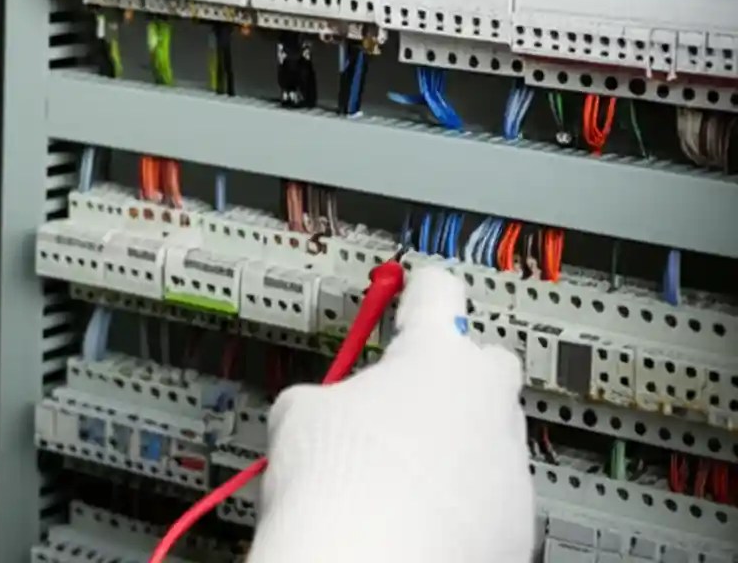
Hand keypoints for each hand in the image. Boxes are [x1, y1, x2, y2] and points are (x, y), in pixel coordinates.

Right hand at [247, 266, 534, 562]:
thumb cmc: (338, 490)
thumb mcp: (299, 414)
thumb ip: (326, 393)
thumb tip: (324, 411)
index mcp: (438, 357)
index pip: (438, 294)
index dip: (419, 290)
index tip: (418, 289)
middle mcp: (487, 404)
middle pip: (485, 364)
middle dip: (449, 376)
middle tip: (401, 399)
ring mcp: (508, 467)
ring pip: (489, 437)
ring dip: (452, 446)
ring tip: (395, 477)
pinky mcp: (517, 526)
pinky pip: (491, 496)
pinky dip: (460, 502)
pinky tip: (415, 518)